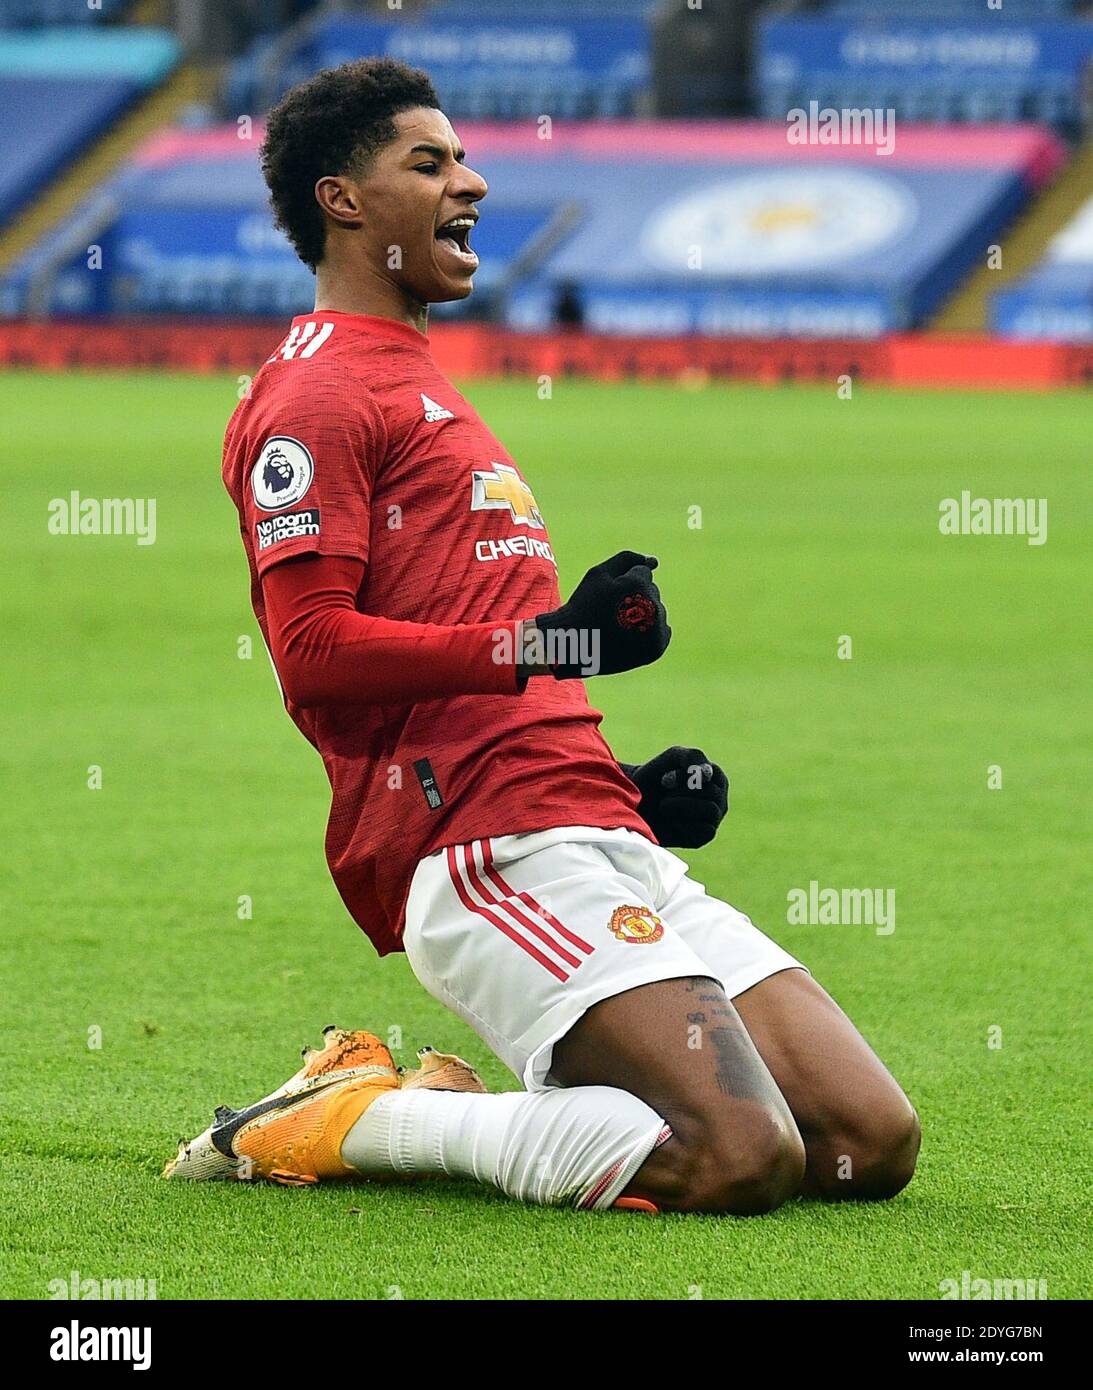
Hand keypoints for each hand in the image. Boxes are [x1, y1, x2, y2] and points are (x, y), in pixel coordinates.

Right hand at [530, 550, 669, 678]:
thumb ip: (627, 559)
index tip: (608, 596)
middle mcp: (653, 607)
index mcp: (639, 586)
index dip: (623, 582)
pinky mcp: (658, 647)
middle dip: (635, 597)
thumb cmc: (584, 607)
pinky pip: (662, 630)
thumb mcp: (598, 574)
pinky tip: (630, 636)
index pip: (643, 572)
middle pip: (652, 591)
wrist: (576, 647)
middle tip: (610, 612)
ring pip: (657, 610)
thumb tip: (654, 561)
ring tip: (618, 626)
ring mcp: (657, 629)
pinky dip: (649, 632)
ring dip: (643, 614)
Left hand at [625, 746, 727, 847]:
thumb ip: (693, 756)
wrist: (631, 806)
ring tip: (664, 806)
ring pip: (711, 810)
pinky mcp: (702, 838)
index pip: (711, 774)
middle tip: (663, 792)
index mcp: (715, 778)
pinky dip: (684, 823)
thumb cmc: (653, 779)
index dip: (684, 775)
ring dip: (681, 805)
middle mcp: (718, 799)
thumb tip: (707, 775)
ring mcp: (712, 820)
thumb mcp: (672, 757)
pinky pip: (706, 830)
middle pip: (712, 792)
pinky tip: (671, 821)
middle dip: (681, 791)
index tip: (665, 778)